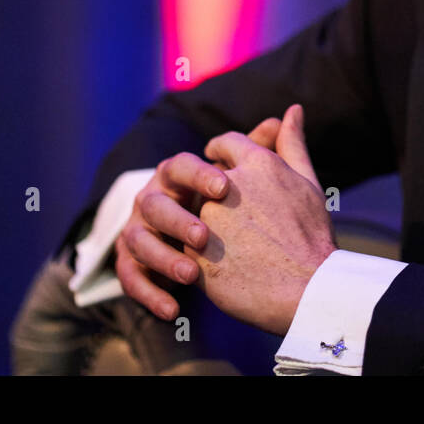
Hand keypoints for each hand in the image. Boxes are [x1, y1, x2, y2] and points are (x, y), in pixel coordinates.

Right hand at [115, 117, 282, 320]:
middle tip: (204, 236)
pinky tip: (175, 310)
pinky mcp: (134, 266)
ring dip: (161, 257)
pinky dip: (149, 293)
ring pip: (136, 240)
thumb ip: (267, 151)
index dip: (200, 174)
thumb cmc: (241, 214)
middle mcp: (153, 200)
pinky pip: (132, 279)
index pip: (181, 166)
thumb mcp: (258, 185)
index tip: (225, 188)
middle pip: (152, 202)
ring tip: (190, 275)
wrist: (227, 259)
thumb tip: (291, 113)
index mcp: (179, 176)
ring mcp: (139, 232)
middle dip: (176, 219)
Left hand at [189, 104, 337, 335]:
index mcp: (257, 163)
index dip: (222, 154)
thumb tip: (292, 109)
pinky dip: (199, 258)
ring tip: (231, 250)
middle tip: (230, 217)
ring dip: (204, 228)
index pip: (225, 144)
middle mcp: (227, 185)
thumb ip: (292, 143)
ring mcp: (208, 220)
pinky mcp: (195, 255)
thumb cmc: (312, 237)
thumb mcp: (307, 183)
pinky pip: (186, 250)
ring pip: (192, 215)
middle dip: (212, 195)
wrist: (310, 292)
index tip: (222, 166)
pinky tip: (223, 271)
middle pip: (205, 181)